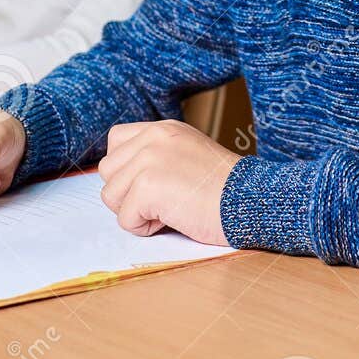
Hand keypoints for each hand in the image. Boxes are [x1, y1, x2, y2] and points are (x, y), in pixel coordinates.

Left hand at [98, 120, 238, 245]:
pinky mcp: (148, 187)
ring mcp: (149, 160)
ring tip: (171, 209)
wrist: (251, 201)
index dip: (126, 169)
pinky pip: (125, 219)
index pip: (115, 142)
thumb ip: (157, 155)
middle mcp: (152, 138)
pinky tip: (174, 219)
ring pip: (111, 196)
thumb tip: (122, 179)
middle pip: (108, 172)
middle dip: (129, 193)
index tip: (151, 183)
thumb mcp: (188, 154)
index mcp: (162, 129)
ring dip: (136, 212)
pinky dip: (146, 229)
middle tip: (165, 200)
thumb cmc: (225, 189)